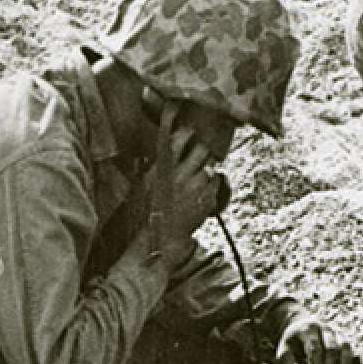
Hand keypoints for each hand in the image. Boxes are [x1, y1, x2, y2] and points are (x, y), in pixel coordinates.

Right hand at [143, 106, 225, 267]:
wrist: (161, 237)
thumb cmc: (150, 210)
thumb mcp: (146, 184)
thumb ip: (153, 165)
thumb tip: (158, 147)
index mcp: (162, 169)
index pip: (175, 139)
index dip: (184, 130)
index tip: (188, 127)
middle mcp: (179, 175)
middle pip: (201, 149)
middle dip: (202, 148)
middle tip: (200, 151)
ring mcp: (195, 186)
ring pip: (211, 164)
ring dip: (207, 166)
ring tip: (200, 173)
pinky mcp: (207, 198)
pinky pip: (216, 180)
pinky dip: (211, 182)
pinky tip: (202, 189)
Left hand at [274, 314, 362, 363]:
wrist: (302, 324)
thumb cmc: (293, 341)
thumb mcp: (285, 349)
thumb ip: (289, 362)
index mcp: (308, 329)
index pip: (315, 348)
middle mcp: (325, 327)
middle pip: (332, 348)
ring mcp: (337, 331)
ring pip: (345, 347)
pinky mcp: (345, 337)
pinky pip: (351, 349)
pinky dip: (349, 363)